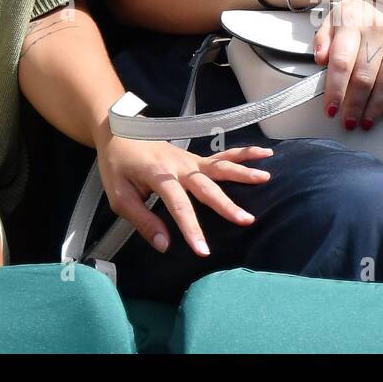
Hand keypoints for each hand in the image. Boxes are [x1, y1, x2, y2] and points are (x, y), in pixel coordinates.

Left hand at [96, 133, 272, 256]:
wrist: (117, 130)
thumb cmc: (116, 165)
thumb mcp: (119, 196)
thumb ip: (143, 221)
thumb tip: (165, 245)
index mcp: (158, 175)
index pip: (179, 206)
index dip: (191, 229)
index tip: (203, 251)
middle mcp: (178, 165)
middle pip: (206, 186)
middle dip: (226, 204)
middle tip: (246, 220)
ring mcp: (188, 159)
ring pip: (219, 166)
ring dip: (242, 171)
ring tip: (266, 176)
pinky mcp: (193, 158)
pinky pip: (220, 158)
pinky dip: (241, 155)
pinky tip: (262, 154)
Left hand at [313, 0, 382, 129]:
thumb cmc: (361, 8)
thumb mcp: (336, 14)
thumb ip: (323, 36)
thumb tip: (319, 58)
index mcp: (352, 19)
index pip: (341, 61)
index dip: (335, 89)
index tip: (330, 109)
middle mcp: (378, 27)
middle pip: (364, 75)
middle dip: (354, 105)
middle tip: (348, 122)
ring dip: (375, 106)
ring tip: (365, 122)